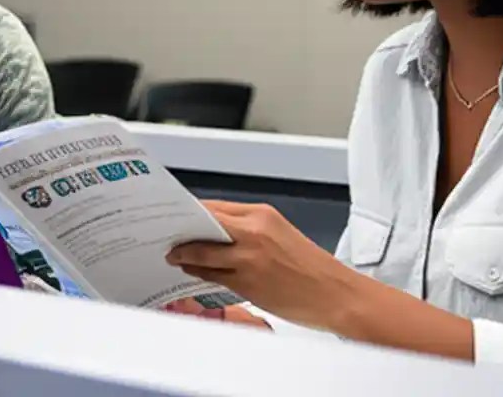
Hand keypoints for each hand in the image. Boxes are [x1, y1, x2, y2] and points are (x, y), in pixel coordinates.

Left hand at [166, 200, 355, 329]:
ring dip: (183, 254)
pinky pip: (212, 275)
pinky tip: (190, 271)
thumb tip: (216, 231)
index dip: (192, 212)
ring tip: (173, 254)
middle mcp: (253, 232)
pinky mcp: (247, 283)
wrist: (336, 294)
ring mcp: (248, 258)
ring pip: (203, 252)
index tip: (178, 215)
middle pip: (203, 225)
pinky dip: (196, 272)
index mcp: (263, 216)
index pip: (215, 207)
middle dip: (182, 230)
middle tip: (166, 233)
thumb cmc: (312, 268)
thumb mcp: (281, 235)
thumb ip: (249, 230)